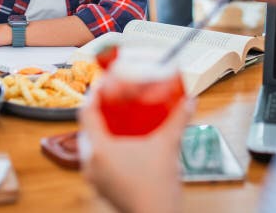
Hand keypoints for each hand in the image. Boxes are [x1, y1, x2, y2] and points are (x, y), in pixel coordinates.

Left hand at [79, 93, 192, 212]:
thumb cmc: (158, 187)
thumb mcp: (168, 146)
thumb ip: (178, 120)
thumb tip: (189, 100)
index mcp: (99, 150)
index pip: (86, 114)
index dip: (93, 96)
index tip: (102, 86)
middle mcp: (90, 164)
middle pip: (87, 130)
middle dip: (100, 114)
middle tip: (114, 102)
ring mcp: (95, 179)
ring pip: (91, 148)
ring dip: (103, 133)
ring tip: (120, 122)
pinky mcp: (103, 189)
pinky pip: (97, 163)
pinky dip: (106, 151)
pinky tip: (124, 147)